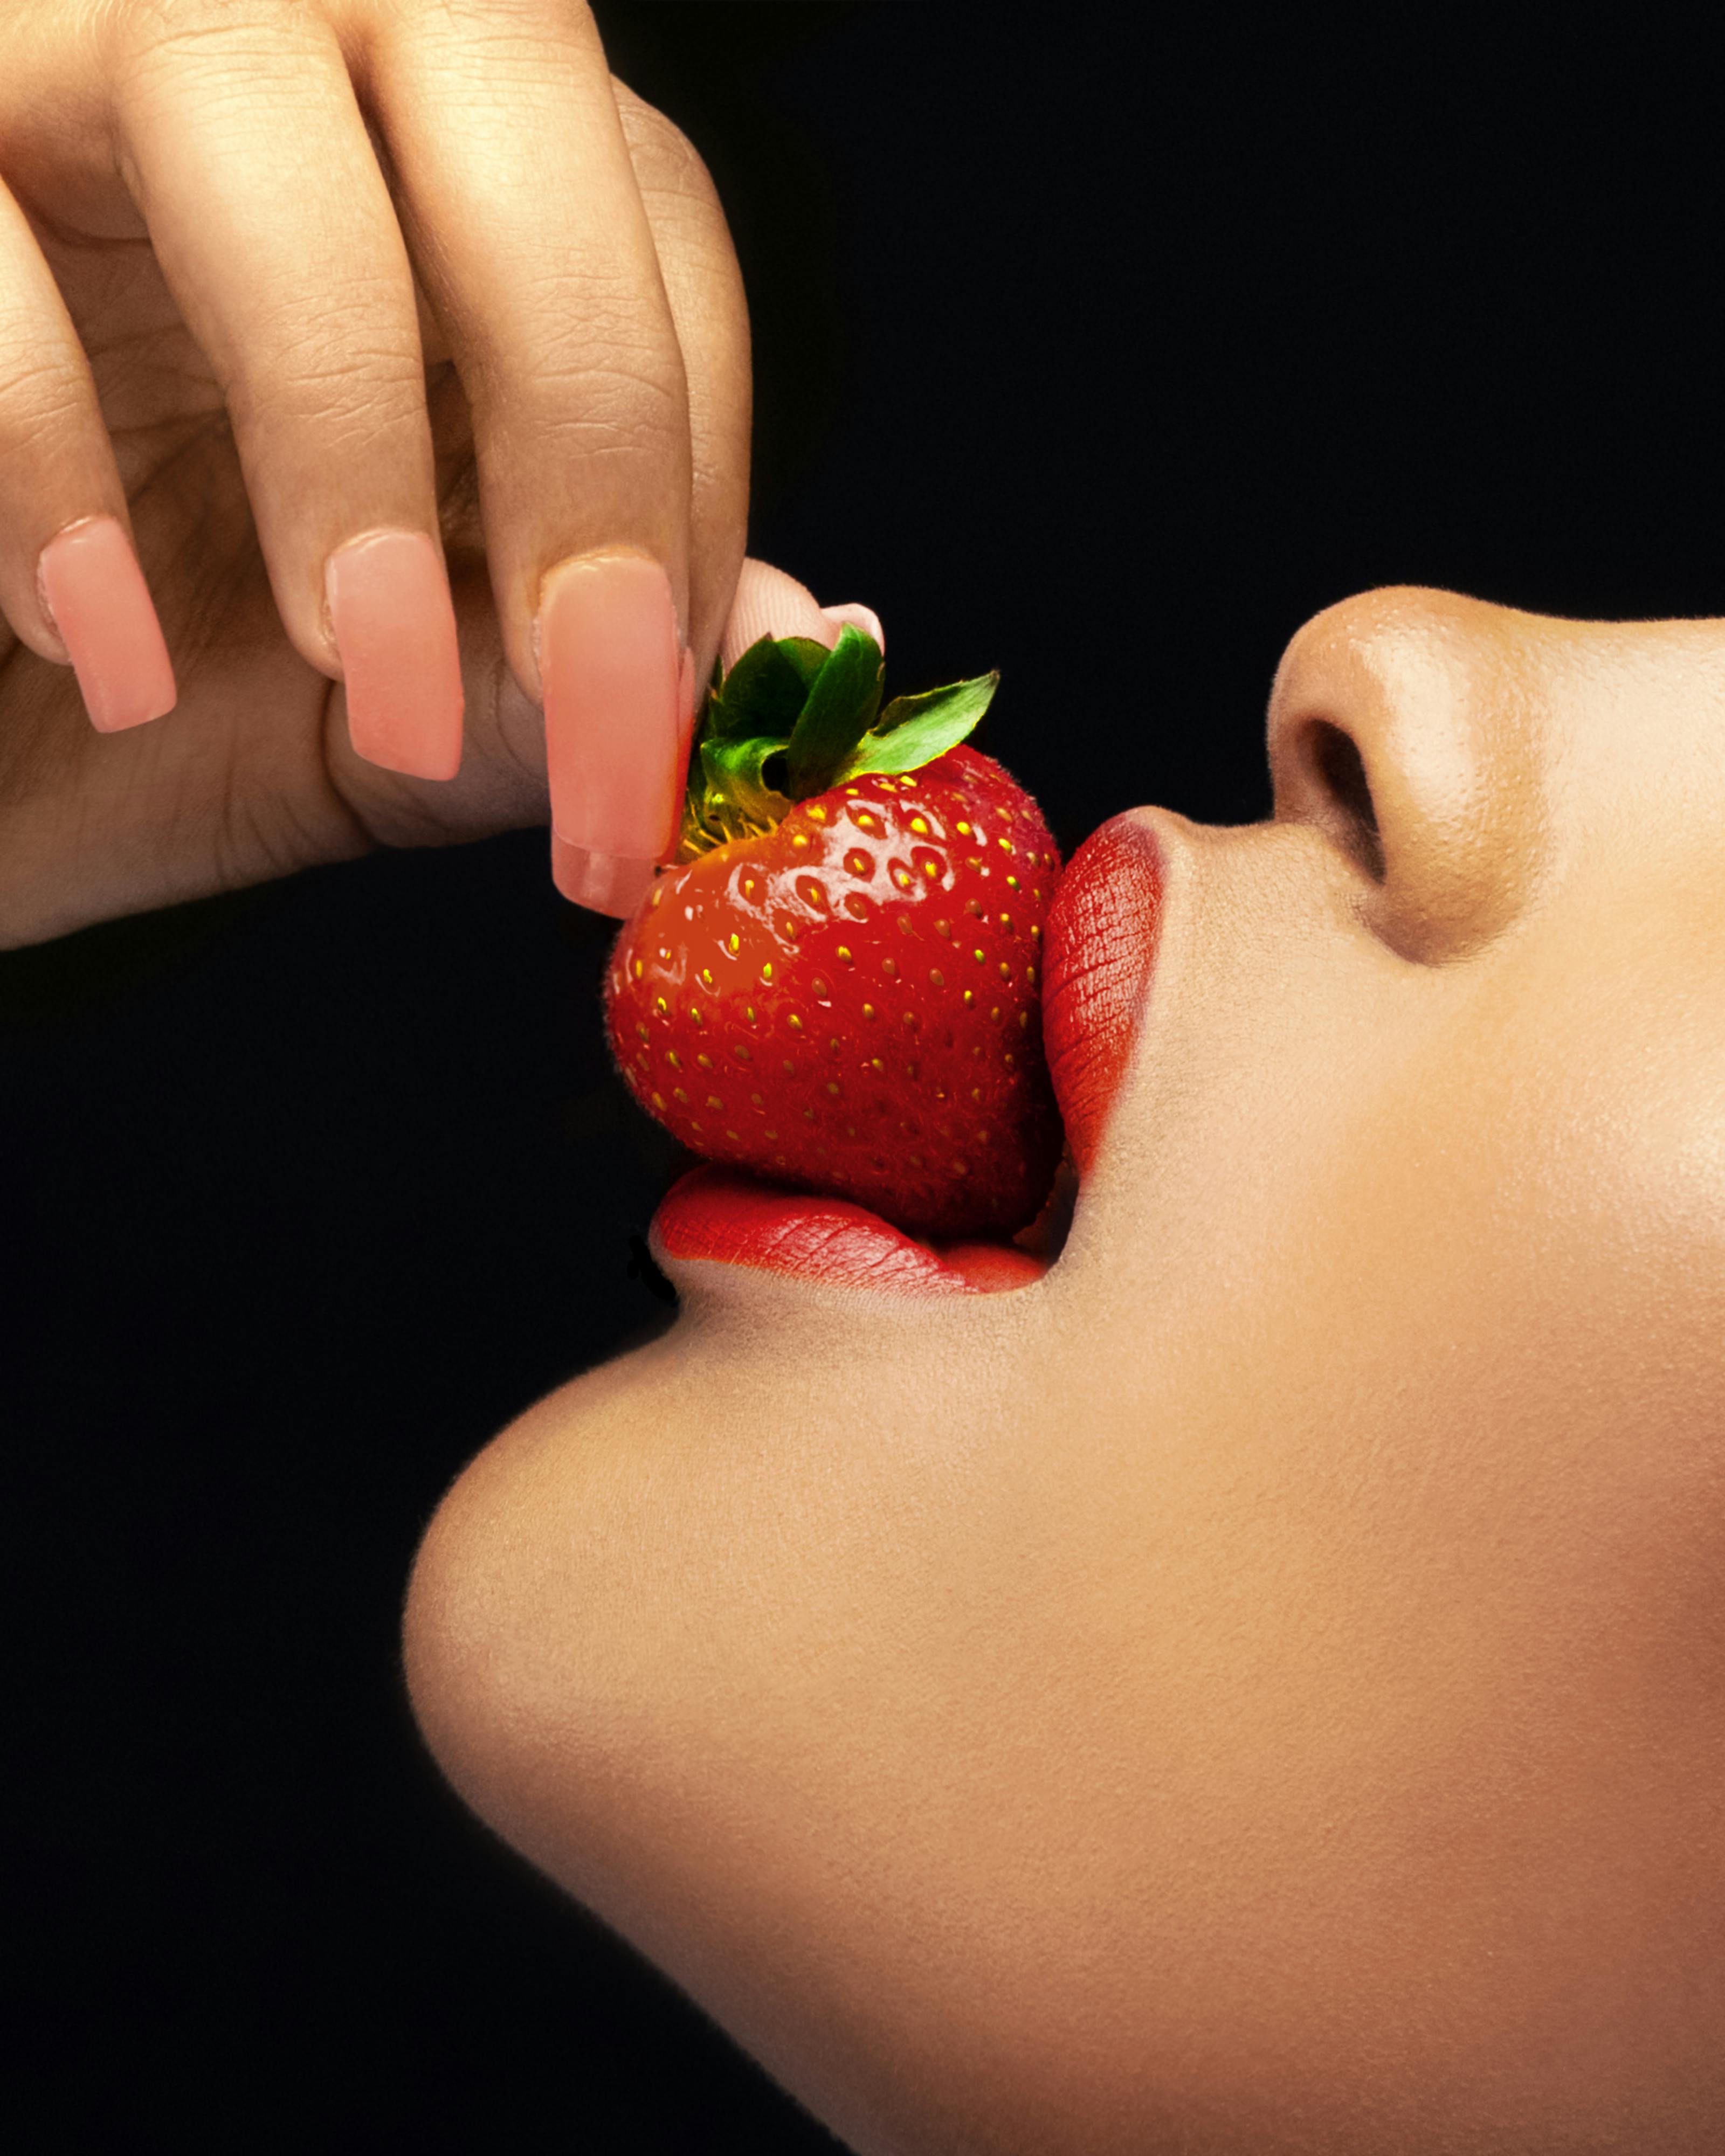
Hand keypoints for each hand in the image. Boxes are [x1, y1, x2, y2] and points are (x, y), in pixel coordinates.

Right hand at [0, 0, 749, 946]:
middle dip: (578, 404)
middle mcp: (271, 51)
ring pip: (233, 81)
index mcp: (428, 186)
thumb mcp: (358, 725)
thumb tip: (805, 654)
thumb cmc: (104, 718)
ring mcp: (52, 57)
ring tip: (365, 669)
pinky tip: (96, 645)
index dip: (689, 475)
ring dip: (339, 412)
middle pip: (500, 62)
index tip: (653, 730)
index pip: (643, 228)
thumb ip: (553, 680)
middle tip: (579, 695)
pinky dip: (46, 452)